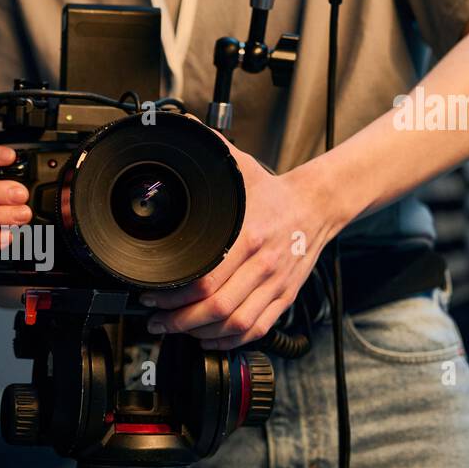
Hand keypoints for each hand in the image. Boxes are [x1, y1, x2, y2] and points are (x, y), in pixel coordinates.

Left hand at [141, 133, 343, 349]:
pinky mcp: (284, 298)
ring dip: (199, 334)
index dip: (172, 294)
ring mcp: (275, 284)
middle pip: (215, 307)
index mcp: (247, 235)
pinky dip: (229, 341)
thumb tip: (177, 126)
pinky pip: (256, 330)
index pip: (204, 277)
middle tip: (155, 320)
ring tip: (176, 330)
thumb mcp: (238, 169)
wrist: (317, 205)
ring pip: (234, 324)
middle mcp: (263, 264)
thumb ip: (208, 151)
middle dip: (177, 320)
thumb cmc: (271, 192)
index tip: (151, 295)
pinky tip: (209, 338)